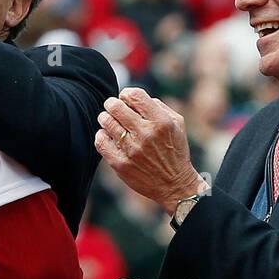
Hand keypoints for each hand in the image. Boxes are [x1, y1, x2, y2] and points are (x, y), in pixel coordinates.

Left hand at [94, 88, 206, 213]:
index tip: (125, 99)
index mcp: (161, 121)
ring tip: (108, 120)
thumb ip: (157, 106)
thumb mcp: (177, 123)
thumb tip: (133, 97)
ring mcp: (132, 150)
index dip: (126, 94)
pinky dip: (101, 135)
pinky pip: (100, 142)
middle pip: (116, 107)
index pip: (134, 95)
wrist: (174, 184)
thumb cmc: (174, 150)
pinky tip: (107, 135)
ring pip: (106, 122)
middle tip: (111, 107)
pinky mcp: (121, 164)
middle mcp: (146, 134)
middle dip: (111, 104)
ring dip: (105, 118)